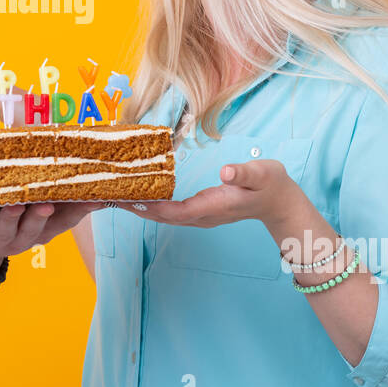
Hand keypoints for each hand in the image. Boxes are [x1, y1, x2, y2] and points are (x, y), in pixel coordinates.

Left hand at [0, 201, 104, 281]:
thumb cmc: (6, 224)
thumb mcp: (32, 217)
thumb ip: (54, 198)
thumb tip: (87, 173)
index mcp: (39, 231)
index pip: (65, 221)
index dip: (80, 210)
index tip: (96, 197)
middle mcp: (20, 238)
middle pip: (34, 227)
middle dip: (41, 216)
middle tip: (48, 204)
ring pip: (4, 228)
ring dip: (10, 217)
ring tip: (15, 205)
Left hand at [119, 159, 308, 228]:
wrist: (280, 203)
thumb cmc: (270, 185)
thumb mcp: (262, 174)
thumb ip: (244, 172)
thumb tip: (226, 170)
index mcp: (212, 207)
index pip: (174, 211)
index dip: (150, 206)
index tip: (128, 199)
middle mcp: (201, 216)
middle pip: (161, 216)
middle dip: (135, 208)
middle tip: (107, 197)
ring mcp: (199, 216)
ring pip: (163, 216)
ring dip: (138, 207)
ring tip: (114, 196)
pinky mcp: (199, 211)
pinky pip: (169, 211)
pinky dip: (150, 204)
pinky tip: (138, 195)